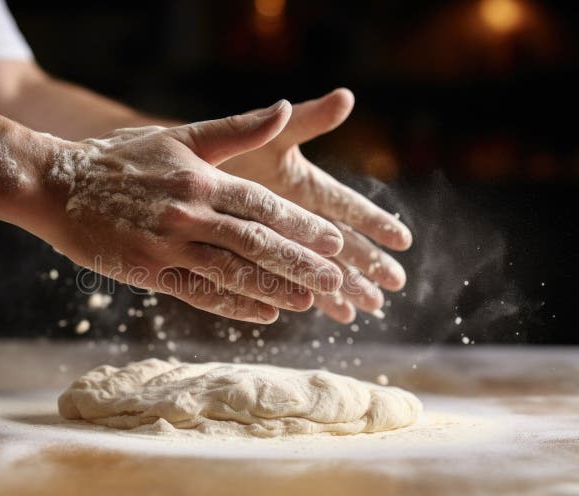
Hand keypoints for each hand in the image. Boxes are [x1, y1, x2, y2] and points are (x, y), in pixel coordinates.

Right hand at [31, 101, 344, 323]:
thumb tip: (286, 109)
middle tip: (336, 280)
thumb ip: (236, 129)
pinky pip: (199, 294)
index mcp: (201, 179)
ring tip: (309, 302)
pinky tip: (264, 314)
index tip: (333, 242)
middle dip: (299, 263)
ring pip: (232, 273)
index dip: (300, 226)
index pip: (262, 206)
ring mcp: (167, 246)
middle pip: (255, 243)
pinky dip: (234, 305)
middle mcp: (189, 214)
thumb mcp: (179, 136)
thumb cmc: (120, 159)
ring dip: (274, 289)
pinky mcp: (148, 273)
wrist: (56, 186)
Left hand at [220, 89, 412, 323]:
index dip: (374, 222)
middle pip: (341, 241)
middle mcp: (297, 212)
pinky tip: (336, 314)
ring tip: (372, 307)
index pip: (346, 205)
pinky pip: (291, 278)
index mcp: (303, 183)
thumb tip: (346, 98)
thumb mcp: (268, 134)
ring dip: (347, 285)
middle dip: (369, 262)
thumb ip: (305, 120)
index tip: (403, 240)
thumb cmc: (222, 145)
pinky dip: (314, 296)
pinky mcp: (260, 254)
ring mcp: (280, 236)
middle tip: (397, 284)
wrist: (176, 172)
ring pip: (321, 264)